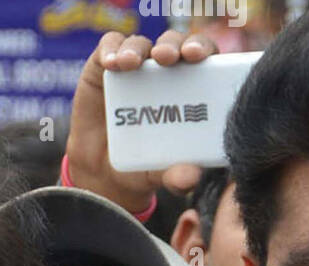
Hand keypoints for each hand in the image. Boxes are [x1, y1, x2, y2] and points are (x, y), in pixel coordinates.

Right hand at [65, 29, 215, 211]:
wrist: (103, 173)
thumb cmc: (144, 166)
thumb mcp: (161, 175)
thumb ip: (177, 177)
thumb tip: (190, 177)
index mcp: (191, 88)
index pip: (204, 58)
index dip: (204, 50)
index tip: (198, 57)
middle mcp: (166, 71)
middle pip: (175, 45)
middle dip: (174, 45)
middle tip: (168, 57)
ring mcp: (136, 67)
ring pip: (142, 45)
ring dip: (138, 48)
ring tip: (130, 63)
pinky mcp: (105, 67)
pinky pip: (110, 47)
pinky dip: (111, 50)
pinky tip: (111, 63)